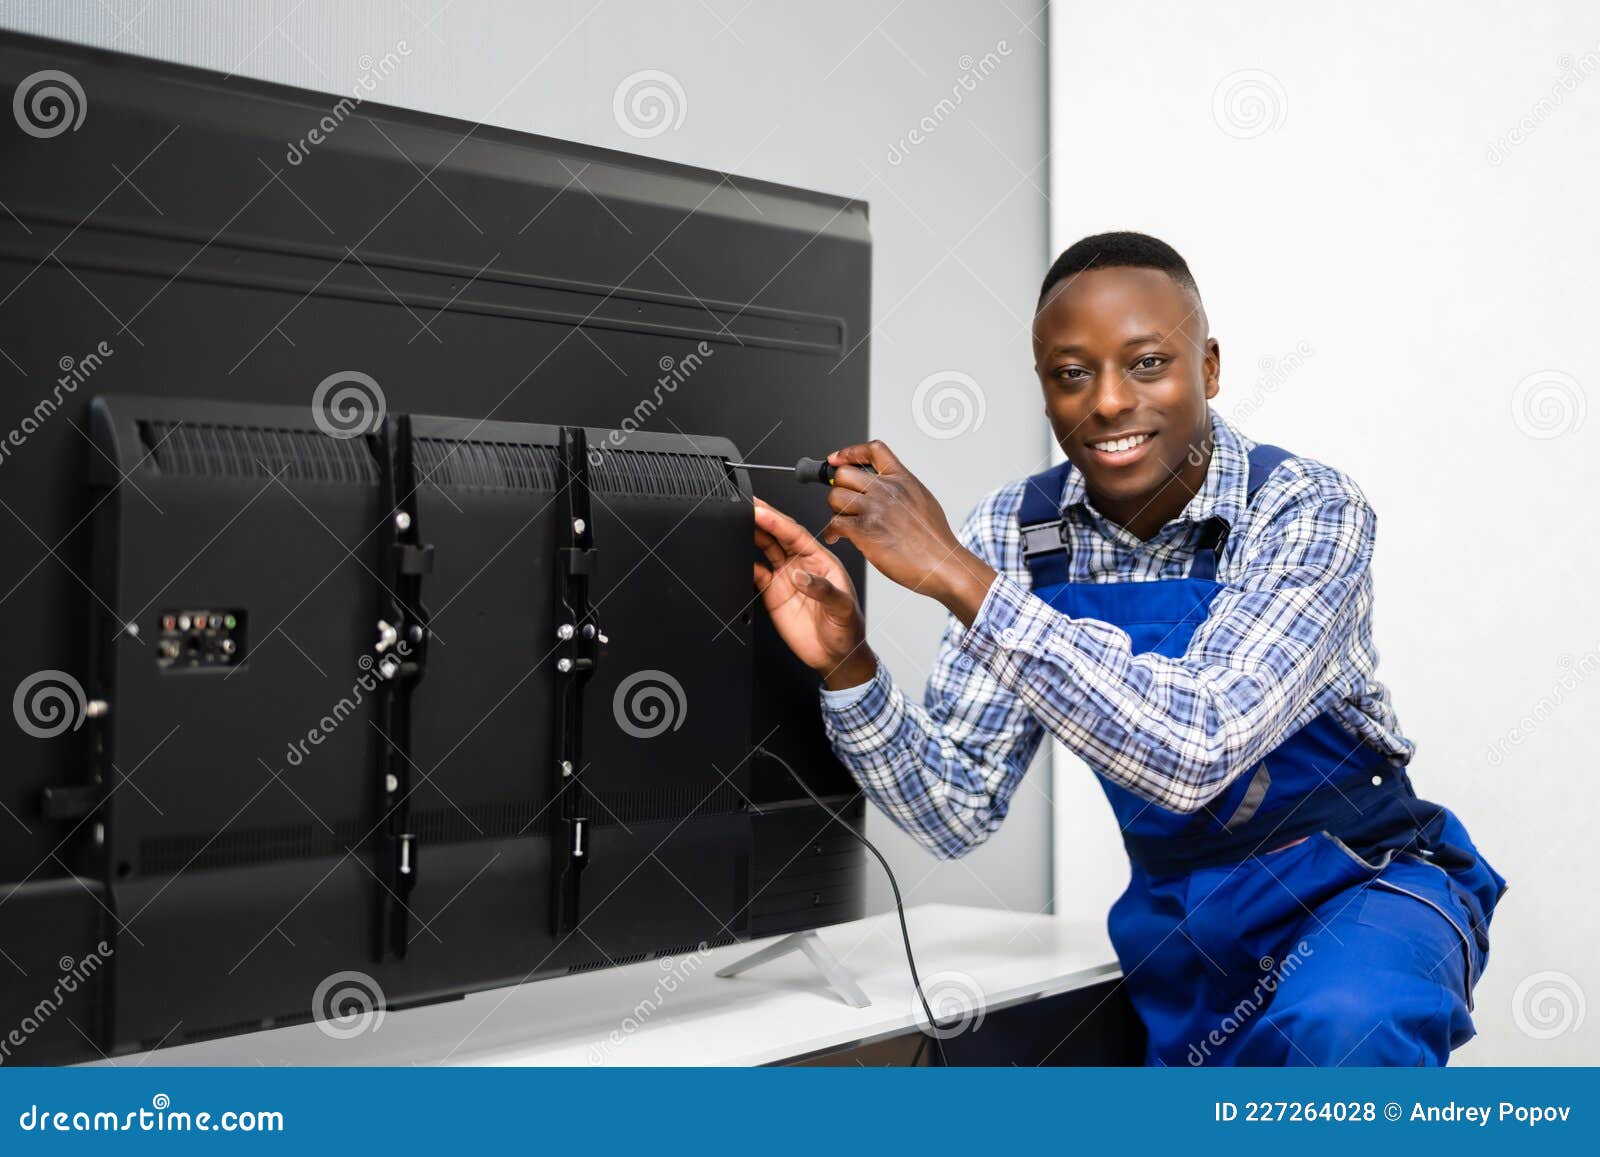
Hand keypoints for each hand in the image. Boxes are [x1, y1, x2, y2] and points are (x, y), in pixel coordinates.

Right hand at [752, 497, 877, 689]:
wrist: (836, 656)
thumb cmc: (847, 629)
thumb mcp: (842, 608)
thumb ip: (823, 590)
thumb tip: (800, 576)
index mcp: (821, 560)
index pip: (796, 534)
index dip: (777, 521)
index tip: (761, 512)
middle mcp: (802, 565)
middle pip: (778, 535)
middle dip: (762, 519)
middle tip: (744, 506)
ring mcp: (786, 578)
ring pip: (766, 548)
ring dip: (752, 535)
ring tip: (737, 521)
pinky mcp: (774, 594)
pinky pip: (757, 573)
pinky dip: (746, 564)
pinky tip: (738, 557)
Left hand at [820, 441, 997, 625]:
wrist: (942, 563)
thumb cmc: (935, 539)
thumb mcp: (923, 499)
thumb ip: (902, 488)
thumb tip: (883, 487)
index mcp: (902, 479)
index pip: (873, 450)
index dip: (849, 452)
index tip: (836, 460)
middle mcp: (887, 490)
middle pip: (844, 474)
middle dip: (838, 488)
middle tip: (842, 503)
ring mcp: (875, 509)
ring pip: (835, 497)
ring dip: (834, 511)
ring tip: (842, 523)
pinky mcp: (865, 531)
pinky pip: (835, 523)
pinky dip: (831, 532)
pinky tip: (836, 537)